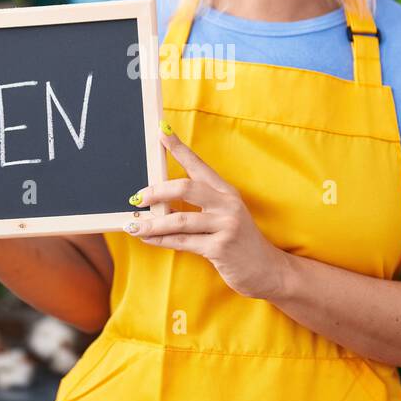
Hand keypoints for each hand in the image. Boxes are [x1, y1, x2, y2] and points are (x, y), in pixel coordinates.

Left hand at [126, 125, 289, 300]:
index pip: (199, 165)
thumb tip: (161, 201)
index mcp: (226, 192)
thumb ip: (199, 206)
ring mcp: (225, 226)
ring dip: (153, 223)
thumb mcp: (224, 216)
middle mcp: (227, 204)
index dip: (179, 148)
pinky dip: (161, 240)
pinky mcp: (220, 248)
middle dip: (157, 191)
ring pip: (180, 219)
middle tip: (137, 198)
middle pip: (187, 188)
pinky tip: (147, 239)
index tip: (162, 132)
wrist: (266, 269)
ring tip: (134, 226)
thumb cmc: (238, 240)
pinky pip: (182, 242)